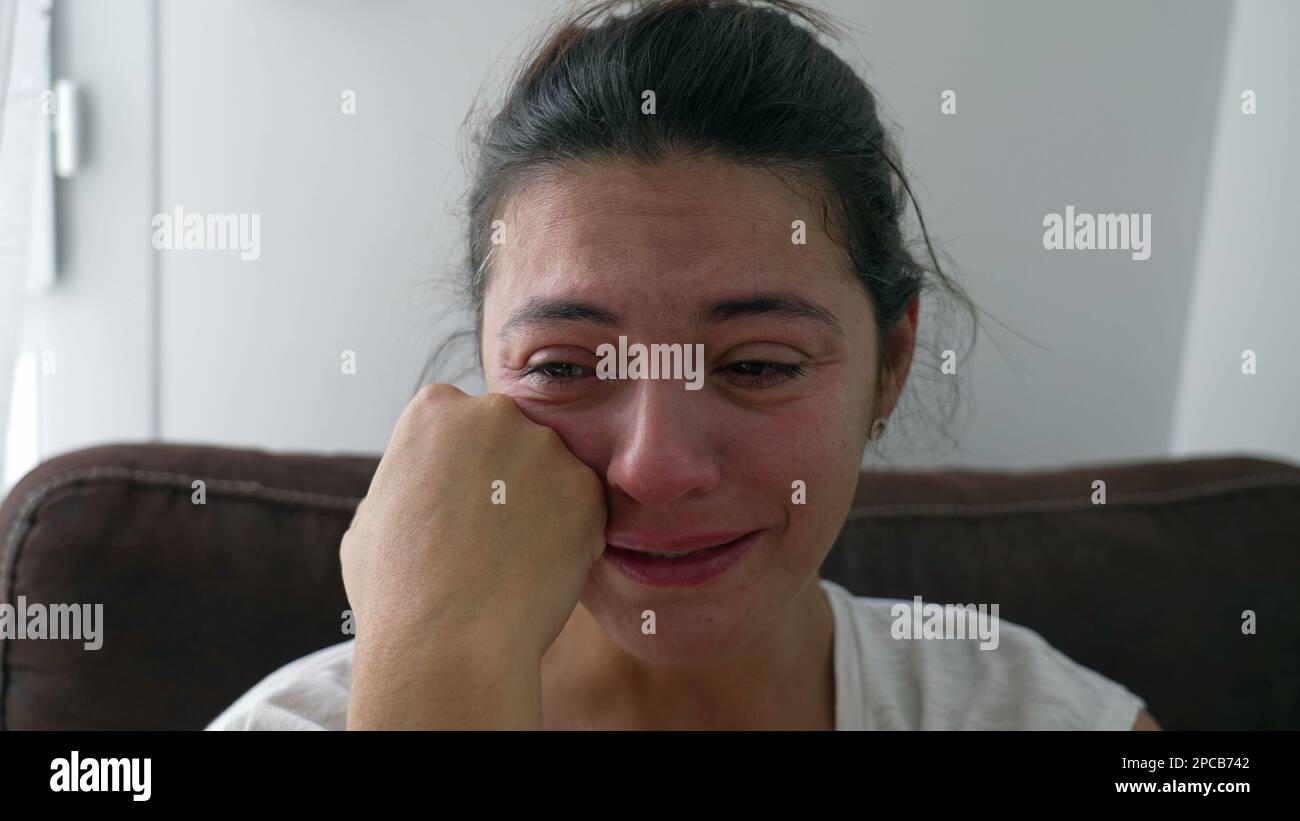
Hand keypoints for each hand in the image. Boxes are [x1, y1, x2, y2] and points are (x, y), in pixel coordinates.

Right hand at [341, 383, 606, 727]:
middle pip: (513, 438)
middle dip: (508, 478)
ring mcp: (545, 446)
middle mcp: (494, 412)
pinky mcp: (586, 487)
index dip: (464, 471)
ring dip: (543, 505)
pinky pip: (585, 508)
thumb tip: (422, 486)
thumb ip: (406, 483)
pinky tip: (541, 569)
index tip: (457, 509)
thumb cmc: (395, 589)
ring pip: (553, 472)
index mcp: (434, 409)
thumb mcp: (370, 515)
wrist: (446, 640)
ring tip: (514, 559)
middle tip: (492, 535)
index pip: (464, 425)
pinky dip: (573, 536)